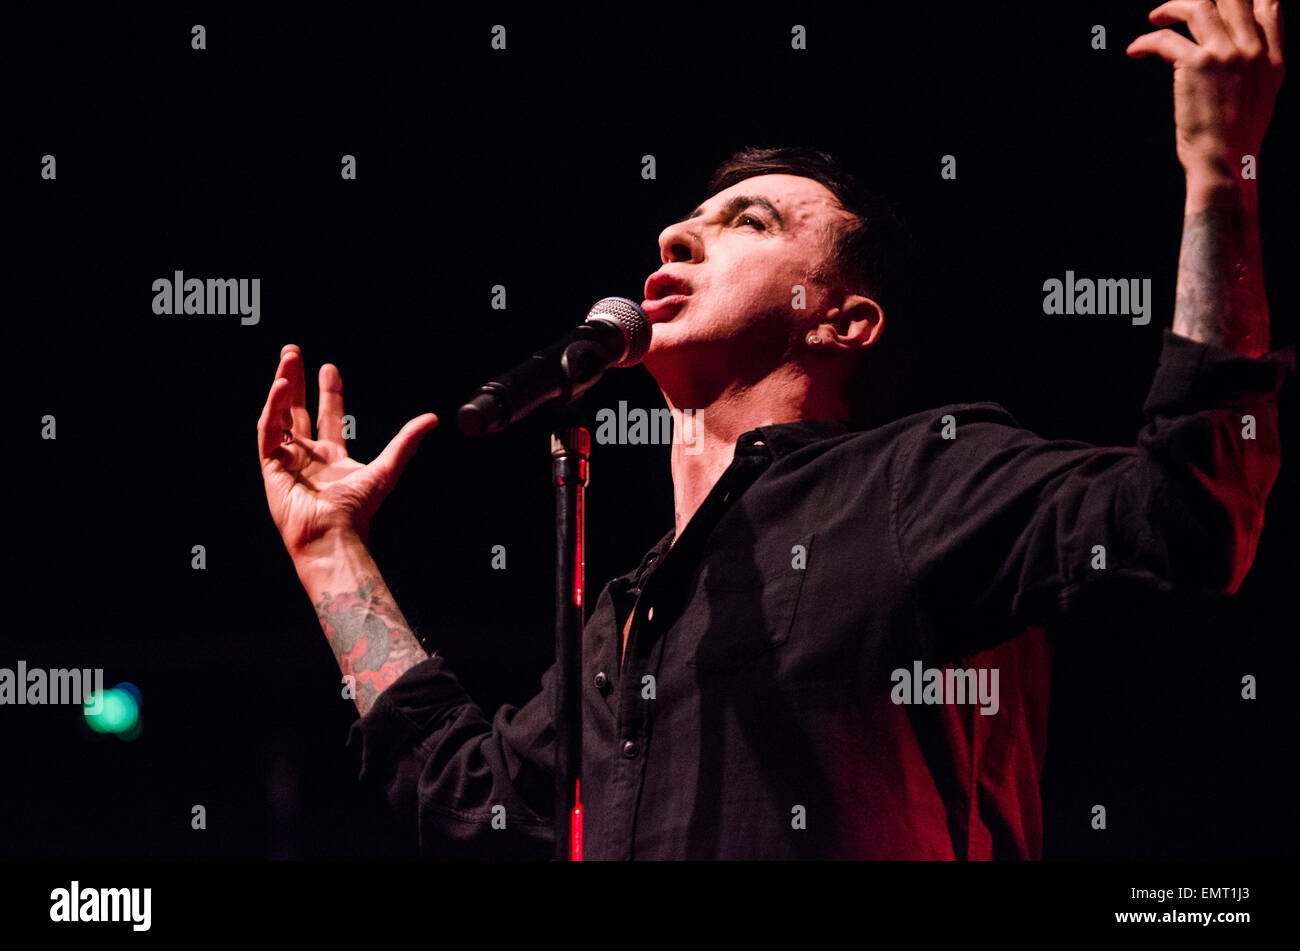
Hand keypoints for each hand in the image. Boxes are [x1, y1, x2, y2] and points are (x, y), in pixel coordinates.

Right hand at [257, 344, 437, 558]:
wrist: (333, 533)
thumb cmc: (358, 509)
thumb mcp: (387, 468)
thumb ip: (406, 441)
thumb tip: (432, 418)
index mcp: (332, 458)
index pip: (328, 417)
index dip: (329, 392)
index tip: (329, 368)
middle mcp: (308, 456)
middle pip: (298, 410)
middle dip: (297, 381)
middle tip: (293, 352)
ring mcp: (287, 460)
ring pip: (280, 414)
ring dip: (282, 385)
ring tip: (288, 357)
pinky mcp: (271, 466)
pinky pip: (268, 430)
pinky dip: (273, 407)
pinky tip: (282, 385)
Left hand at [1128, 0, 1284, 187]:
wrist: (1225, 163)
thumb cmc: (1235, 138)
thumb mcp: (1262, 95)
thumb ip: (1255, 64)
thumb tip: (1239, 47)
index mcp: (1272, 57)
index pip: (1267, 5)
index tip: (1218, 1)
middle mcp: (1253, 50)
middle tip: (1179, 9)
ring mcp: (1226, 54)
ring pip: (1199, 6)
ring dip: (1172, 7)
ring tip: (1156, 18)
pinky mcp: (1198, 65)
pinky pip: (1165, 38)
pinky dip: (1145, 40)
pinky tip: (1135, 50)